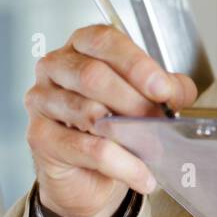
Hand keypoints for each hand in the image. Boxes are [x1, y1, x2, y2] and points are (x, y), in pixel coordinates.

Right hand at [24, 24, 197, 216]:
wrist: (90, 174)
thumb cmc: (114, 122)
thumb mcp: (147, 97)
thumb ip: (166, 88)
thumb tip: (176, 91)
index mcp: (83, 45)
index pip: (105, 41)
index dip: (136, 64)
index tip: (163, 89)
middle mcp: (56, 66)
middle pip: (92, 75)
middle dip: (134, 101)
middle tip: (159, 122)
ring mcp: (41, 99)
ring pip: (88, 112)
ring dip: (129, 133)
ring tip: (154, 148)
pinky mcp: (39, 136)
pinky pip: (86, 149)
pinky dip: (121, 164)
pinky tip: (141, 175)